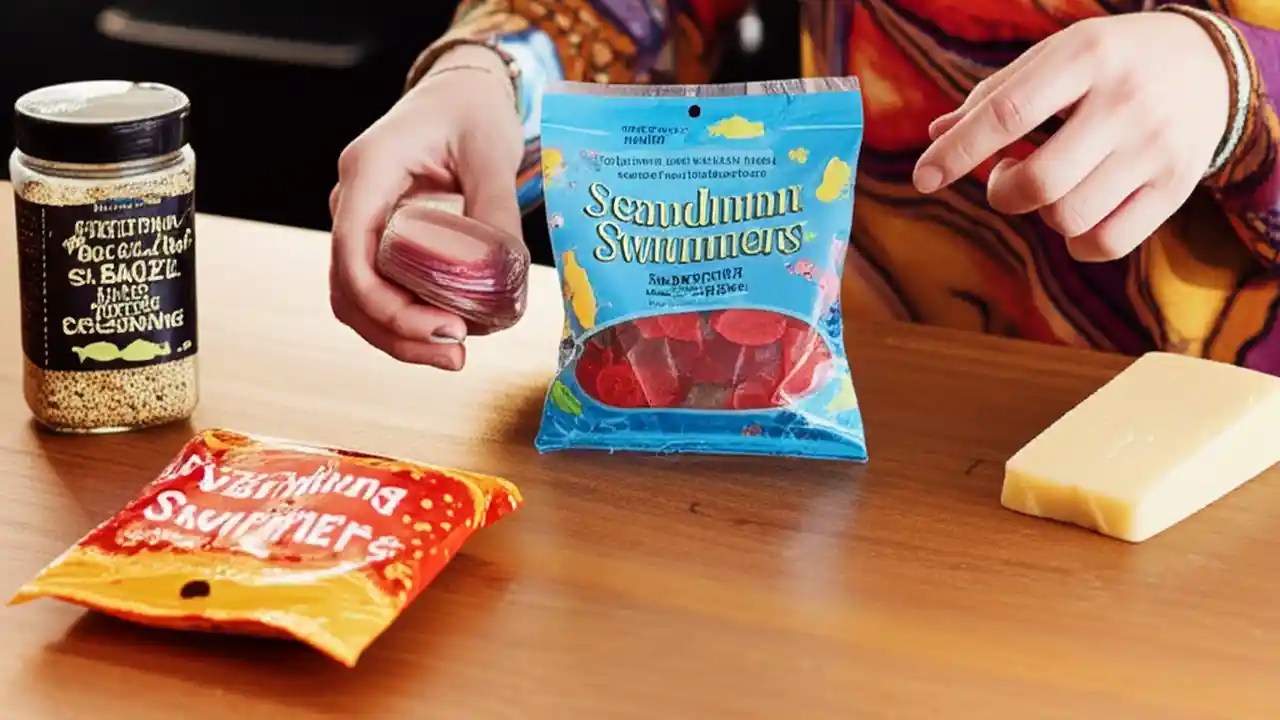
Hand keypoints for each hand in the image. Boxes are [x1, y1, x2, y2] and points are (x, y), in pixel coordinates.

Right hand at [329, 45, 523, 369]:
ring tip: (454, 354)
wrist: (461, 94)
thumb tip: (504, 274)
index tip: (443, 328)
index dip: (387, 305)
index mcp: (369, 171)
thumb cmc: (473, 112)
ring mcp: (361, 222)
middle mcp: (353, 199)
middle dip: (397, 331)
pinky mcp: (379, 239)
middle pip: (350, 288)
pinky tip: (448, 332)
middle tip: (456, 352)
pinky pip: (377, 290)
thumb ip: (496, 208)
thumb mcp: (492, 151)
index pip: (353, 253)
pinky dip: (404, 320)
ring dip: (398, 336)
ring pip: (357, 298)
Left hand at [913, 12, 1230, 261]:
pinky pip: (1106, 244)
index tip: (922, 178)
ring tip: (1053, 185)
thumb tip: (935, 134)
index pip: (1008, 113)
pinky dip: (1077, 241)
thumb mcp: (1056, 58)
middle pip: (1039, 182)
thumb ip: (994, 96)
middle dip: (1003, 191)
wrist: (1211, 65)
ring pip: (1068, 218)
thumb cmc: (1109, 63)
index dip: (957, 151)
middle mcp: (1126, 101)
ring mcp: (1156, 147)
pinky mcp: (1177, 186)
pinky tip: (1080, 213)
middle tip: (1007, 174)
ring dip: (1041, 213)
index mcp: (1085, 56)